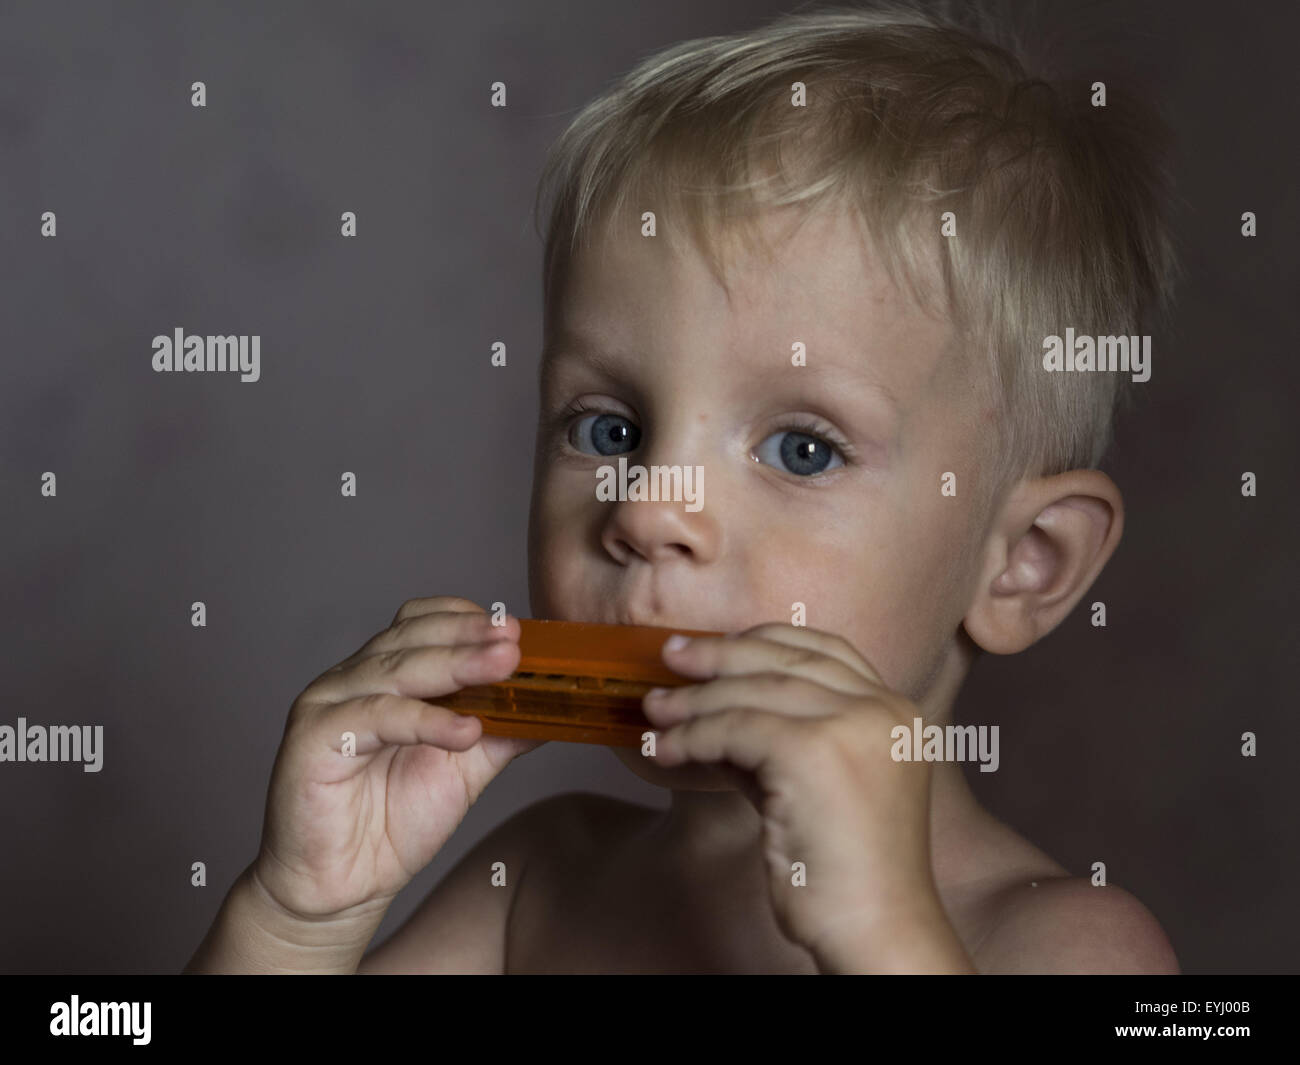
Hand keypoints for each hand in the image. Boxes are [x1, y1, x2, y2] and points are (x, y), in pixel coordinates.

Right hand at [254, 597, 542, 922]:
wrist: (343, 887)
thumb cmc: (393, 822)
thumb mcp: (465, 769)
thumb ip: (501, 731)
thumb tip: (552, 704)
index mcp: (384, 675)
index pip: (420, 623)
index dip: (465, 620)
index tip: (512, 629)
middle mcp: (352, 680)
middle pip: (412, 639)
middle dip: (469, 637)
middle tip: (513, 641)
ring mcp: (329, 704)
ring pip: (396, 670)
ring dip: (455, 666)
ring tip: (503, 668)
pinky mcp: (313, 739)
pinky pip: (375, 717)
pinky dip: (425, 720)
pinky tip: (465, 730)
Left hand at [641, 623, 958, 968]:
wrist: (876, 929)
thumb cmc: (846, 873)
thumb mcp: (815, 786)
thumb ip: (777, 744)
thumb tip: (713, 715)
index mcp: (896, 712)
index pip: (826, 649)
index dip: (767, 639)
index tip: (719, 642)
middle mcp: (882, 710)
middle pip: (786, 660)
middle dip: (720, 655)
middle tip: (671, 656)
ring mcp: (854, 726)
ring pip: (754, 691)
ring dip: (695, 701)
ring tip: (654, 710)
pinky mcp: (816, 752)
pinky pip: (735, 729)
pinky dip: (693, 737)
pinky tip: (666, 750)